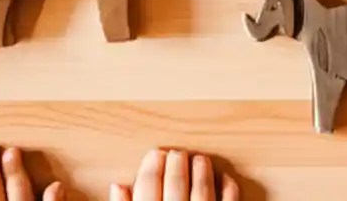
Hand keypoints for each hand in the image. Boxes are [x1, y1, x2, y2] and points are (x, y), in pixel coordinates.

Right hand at [110, 149, 238, 199]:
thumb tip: (117, 186)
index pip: (148, 186)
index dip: (151, 166)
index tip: (155, 154)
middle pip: (175, 184)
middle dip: (176, 164)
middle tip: (177, 153)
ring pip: (202, 193)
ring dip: (201, 172)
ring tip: (200, 159)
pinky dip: (229, 191)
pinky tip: (226, 179)